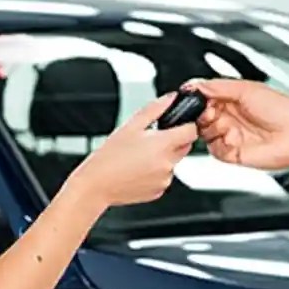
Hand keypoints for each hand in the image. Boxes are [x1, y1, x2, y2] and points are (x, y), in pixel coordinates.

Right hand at [67, 94, 197, 207]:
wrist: (96, 185)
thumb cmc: (109, 156)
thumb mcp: (131, 125)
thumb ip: (155, 109)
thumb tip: (171, 98)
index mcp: (163, 145)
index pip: (192, 131)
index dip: (186, 125)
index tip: (177, 125)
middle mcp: (168, 163)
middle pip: (184, 146)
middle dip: (173, 141)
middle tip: (150, 141)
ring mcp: (164, 179)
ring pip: (174, 162)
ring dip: (163, 157)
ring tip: (140, 157)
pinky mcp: (159, 190)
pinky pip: (164, 176)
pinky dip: (156, 172)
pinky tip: (139, 169)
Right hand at [184, 78, 288, 169]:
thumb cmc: (283, 110)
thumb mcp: (247, 89)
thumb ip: (219, 86)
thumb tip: (197, 85)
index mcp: (233, 100)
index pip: (205, 98)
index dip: (197, 99)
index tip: (194, 98)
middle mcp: (231, 118)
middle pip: (201, 116)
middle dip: (201, 114)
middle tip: (209, 112)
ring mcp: (232, 136)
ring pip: (205, 133)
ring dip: (211, 128)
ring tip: (225, 125)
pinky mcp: (233, 154)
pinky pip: (214, 150)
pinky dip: (219, 144)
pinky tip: (231, 138)